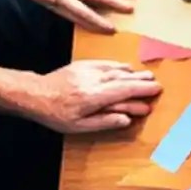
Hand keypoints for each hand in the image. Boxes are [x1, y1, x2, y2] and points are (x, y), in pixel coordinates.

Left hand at [15, 60, 160, 133]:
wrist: (34, 94)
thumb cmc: (55, 114)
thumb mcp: (79, 126)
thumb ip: (105, 122)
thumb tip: (127, 119)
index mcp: (94, 97)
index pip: (125, 90)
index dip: (143, 89)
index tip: (156, 89)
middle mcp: (94, 81)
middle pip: (124, 78)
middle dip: (142, 80)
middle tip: (156, 82)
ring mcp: (88, 70)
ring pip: (117, 69)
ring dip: (133, 73)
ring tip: (146, 75)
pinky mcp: (82, 65)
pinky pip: (106, 63)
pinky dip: (119, 66)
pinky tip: (126, 68)